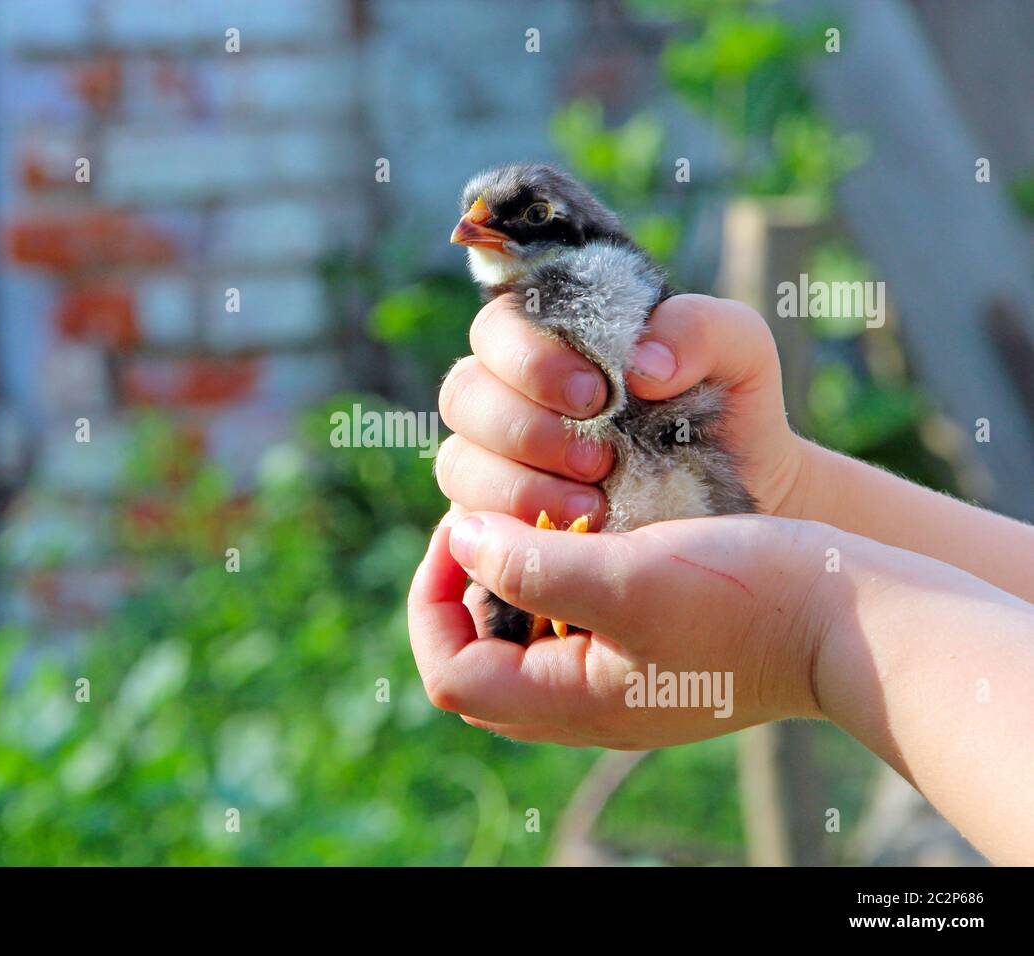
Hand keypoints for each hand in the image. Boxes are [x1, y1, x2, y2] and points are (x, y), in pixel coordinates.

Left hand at [407, 510, 831, 747]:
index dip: (431, 598)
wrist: (853, 619)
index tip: (462, 529)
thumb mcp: (628, 575)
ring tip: (539, 525)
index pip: (449, 673)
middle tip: (491, 526)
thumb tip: (461, 539)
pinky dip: (558, 588)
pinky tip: (586, 538)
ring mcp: (618, 690)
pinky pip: (569, 634)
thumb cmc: (748, 598)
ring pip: (521, 646)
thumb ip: (532, 565)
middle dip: (465, 592)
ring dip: (513, 585)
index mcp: (570, 702)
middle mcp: (585, 709)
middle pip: (478, 662)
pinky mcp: (649, 664)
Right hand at [435, 293, 807, 522]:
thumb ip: (698, 328)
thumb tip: (639, 363)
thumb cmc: (729, 412)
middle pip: (463, 395)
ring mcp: (496, 463)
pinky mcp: (498, 524)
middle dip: (524, 427)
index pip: (497, 328)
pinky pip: (470, 524)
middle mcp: (508, 397)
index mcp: (549, 339)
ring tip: (592, 504)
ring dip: (517, 485)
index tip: (596, 394)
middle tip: (597, 459)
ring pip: (458, 461)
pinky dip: (513, 531)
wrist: (746, 495)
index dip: (529, 358)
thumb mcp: (738, 352)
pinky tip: (571, 534)